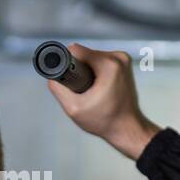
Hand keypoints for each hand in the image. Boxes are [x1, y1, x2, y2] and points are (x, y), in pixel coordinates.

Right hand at [45, 44, 160, 159]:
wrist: (128, 128)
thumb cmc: (105, 121)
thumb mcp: (73, 108)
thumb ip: (58, 88)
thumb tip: (51, 76)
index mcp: (108, 64)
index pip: (75, 51)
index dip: (67, 64)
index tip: (71, 82)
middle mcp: (118, 57)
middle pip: (85, 54)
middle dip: (78, 70)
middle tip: (84, 91)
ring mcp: (123, 60)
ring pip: (92, 57)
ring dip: (87, 71)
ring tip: (92, 91)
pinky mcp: (124, 64)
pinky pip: (101, 61)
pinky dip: (96, 72)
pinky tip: (99, 88)